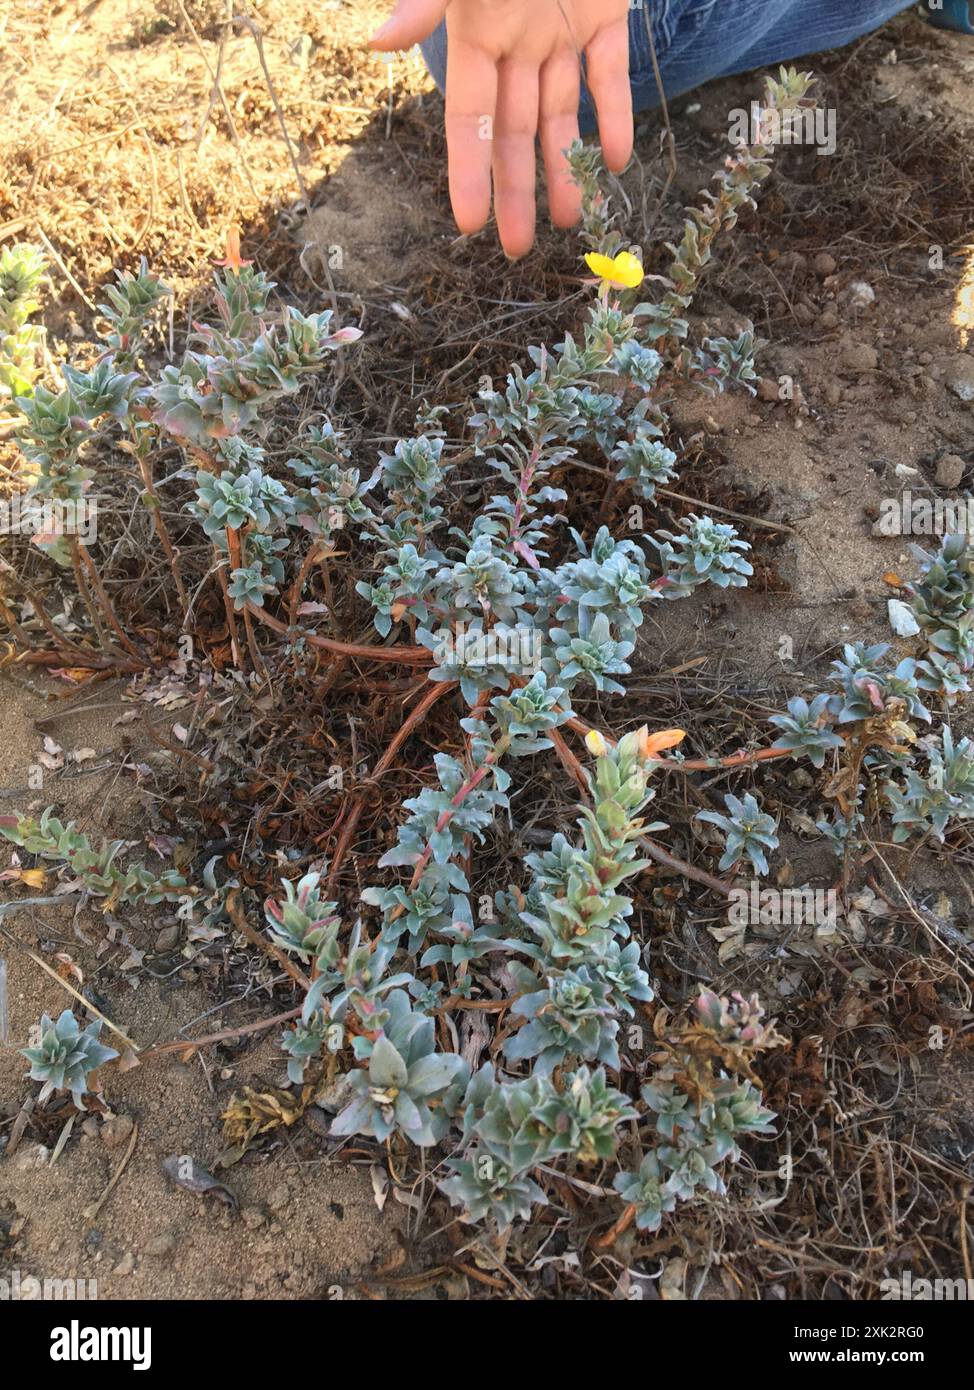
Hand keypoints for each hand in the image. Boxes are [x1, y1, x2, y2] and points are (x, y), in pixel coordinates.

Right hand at [370, 0, 632, 256]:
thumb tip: (377, 42)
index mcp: (473, 29)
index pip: (468, 119)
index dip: (468, 170)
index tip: (469, 223)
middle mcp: (514, 39)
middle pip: (514, 132)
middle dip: (515, 190)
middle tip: (516, 250)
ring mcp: (559, 28)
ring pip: (559, 114)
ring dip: (562, 168)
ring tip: (567, 222)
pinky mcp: (603, 13)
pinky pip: (607, 75)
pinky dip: (612, 116)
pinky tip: (613, 164)